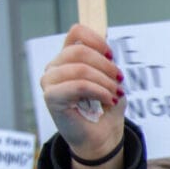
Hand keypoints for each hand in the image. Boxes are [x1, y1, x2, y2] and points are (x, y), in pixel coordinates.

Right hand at [39, 24, 123, 166]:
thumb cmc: (105, 107)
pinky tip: (108, 99)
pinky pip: (78, 85)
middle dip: (106, 66)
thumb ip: (105, 59)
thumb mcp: (111, 78)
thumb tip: (105, 36)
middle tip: (119, 80)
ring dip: (104, 81)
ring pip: (80, 68)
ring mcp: (50, 81)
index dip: (97, 40)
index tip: (111, 55)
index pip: (76, 32)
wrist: (102, 136)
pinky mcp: (50, 97)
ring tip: (114, 94)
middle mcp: (55, 67)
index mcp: (68, 57)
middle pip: (79, 50)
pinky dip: (98, 91)